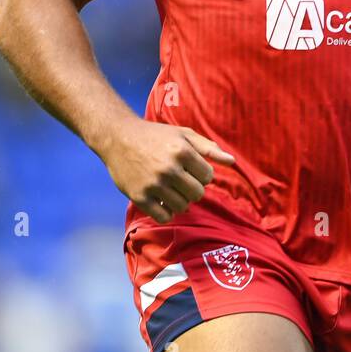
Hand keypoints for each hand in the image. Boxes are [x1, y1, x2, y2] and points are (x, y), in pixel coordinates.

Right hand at [98, 119, 235, 222]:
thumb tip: (232, 162)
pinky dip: (166, 212)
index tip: (191, 169)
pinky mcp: (139, 197)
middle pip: (197, 194)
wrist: (118, 137)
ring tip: (171, 189)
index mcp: (182, 151)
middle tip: (181, 181)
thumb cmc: (155, 135)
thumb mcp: (183, 134)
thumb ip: (208, 148)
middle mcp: (168, 168)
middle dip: (193, 189)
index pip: (208, 176)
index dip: (202, 174)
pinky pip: (164, 216)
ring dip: (180, 200)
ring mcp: (153, 184)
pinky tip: (161, 200)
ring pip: (182, 207)